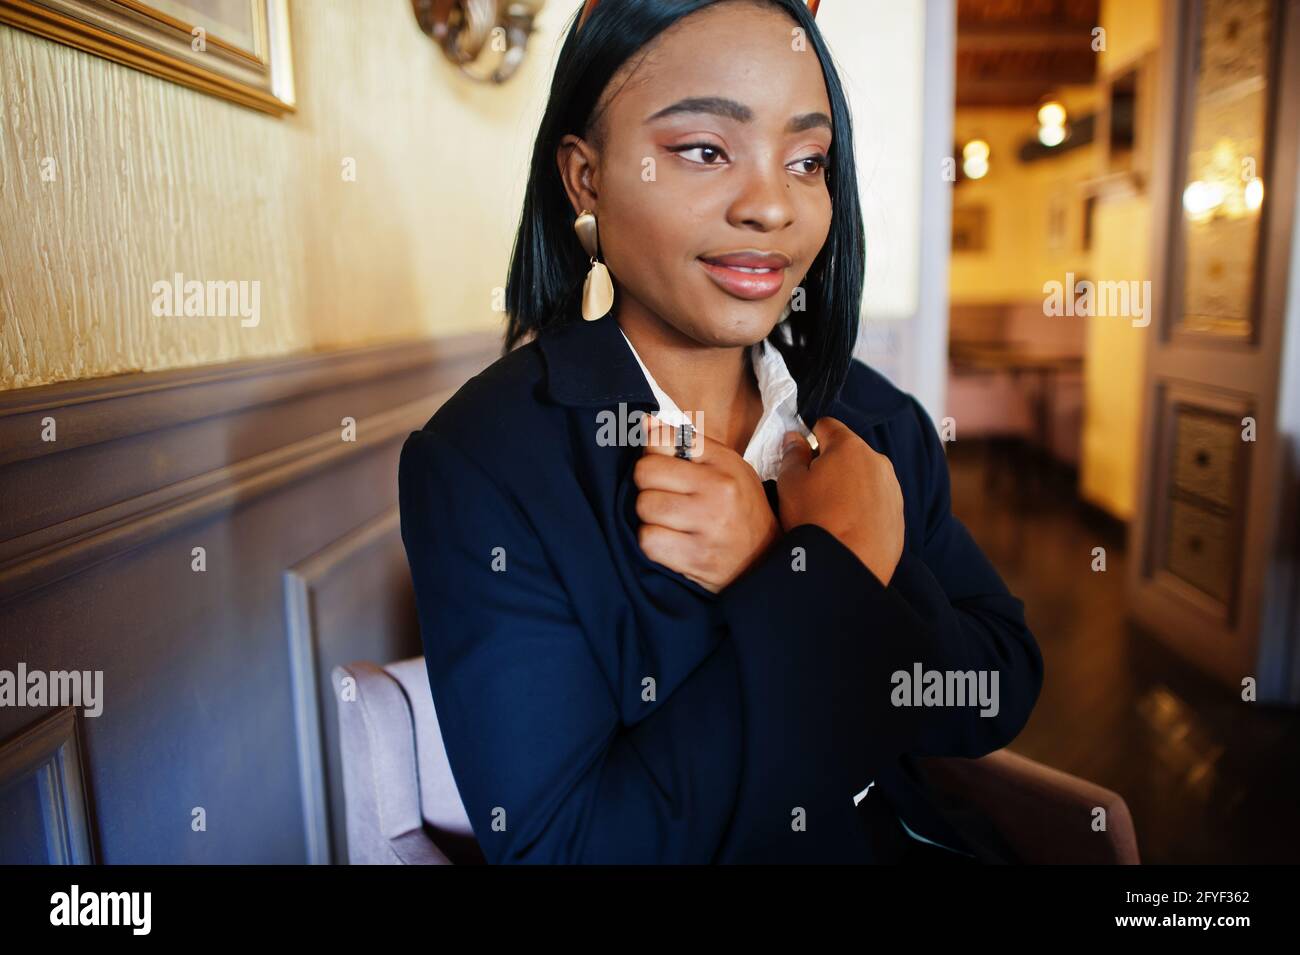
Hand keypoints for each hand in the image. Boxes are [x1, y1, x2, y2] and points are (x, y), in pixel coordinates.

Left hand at [632, 415, 780, 592]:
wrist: (766, 559)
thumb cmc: (740, 508)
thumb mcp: (725, 468)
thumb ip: (685, 443)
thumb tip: (644, 423)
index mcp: (723, 463)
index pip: (662, 440)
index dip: (653, 454)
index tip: (664, 468)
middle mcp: (717, 490)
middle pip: (645, 473)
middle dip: (648, 485)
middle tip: (666, 496)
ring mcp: (707, 525)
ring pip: (644, 506)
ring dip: (650, 516)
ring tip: (670, 521)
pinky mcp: (696, 557)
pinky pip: (648, 540)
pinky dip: (653, 542)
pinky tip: (671, 541)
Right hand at [776, 417, 903, 585]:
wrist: (847, 570)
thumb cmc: (815, 521)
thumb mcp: (790, 484)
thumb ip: (792, 455)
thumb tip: (795, 438)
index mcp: (850, 447)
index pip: (827, 425)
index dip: (810, 437)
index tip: (800, 457)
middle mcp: (878, 461)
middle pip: (848, 452)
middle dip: (830, 464)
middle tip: (811, 492)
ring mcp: (892, 489)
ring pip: (864, 477)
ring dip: (848, 487)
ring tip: (830, 514)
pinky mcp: (899, 515)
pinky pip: (876, 502)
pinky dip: (862, 508)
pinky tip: (846, 527)